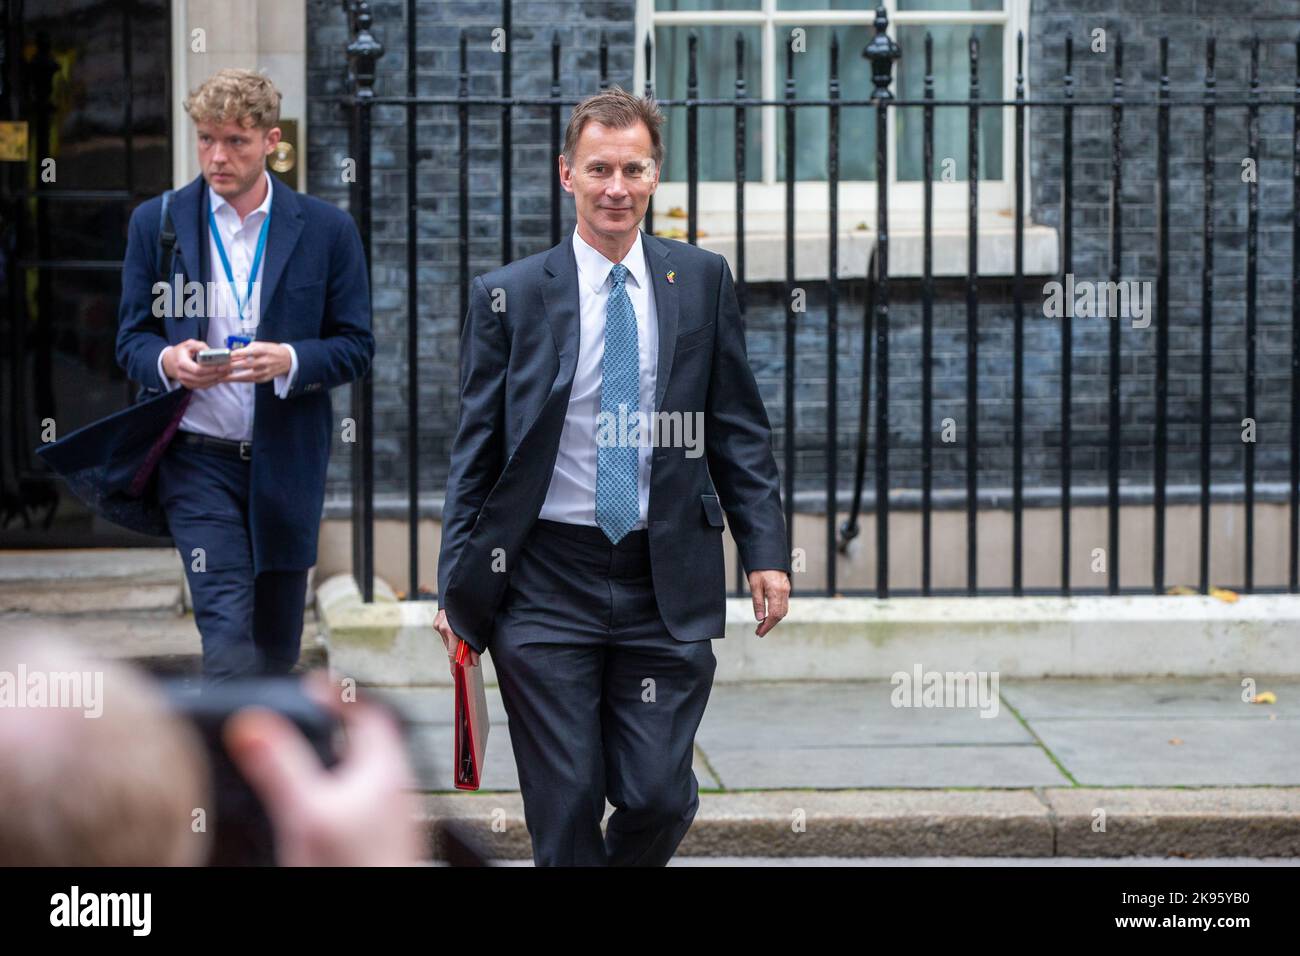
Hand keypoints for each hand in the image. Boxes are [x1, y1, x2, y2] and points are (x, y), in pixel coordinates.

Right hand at [163, 338, 231, 389]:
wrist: (168, 362)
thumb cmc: (180, 352)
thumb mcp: (188, 344)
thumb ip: (199, 345)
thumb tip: (210, 351)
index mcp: (182, 363)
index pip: (198, 370)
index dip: (211, 369)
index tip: (222, 366)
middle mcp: (182, 374)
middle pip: (202, 378)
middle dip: (217, 375)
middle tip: (228, 369)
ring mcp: (185, 382)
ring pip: (203, 384)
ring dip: (216, 380)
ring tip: (226, 373)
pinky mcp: (189, 385)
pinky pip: (202, 386)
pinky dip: (212, 383)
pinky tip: (220, 377)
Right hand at [222, 671, 422, 866]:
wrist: (377, 926)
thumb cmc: (355, 871)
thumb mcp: (306, 812)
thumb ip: (279, 766)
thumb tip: (252, 723)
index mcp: (386, 769)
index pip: (370, 711)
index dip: (340, 693)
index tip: (313, 685)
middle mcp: (399, 788)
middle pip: (370, 740)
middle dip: (336, 727)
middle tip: (308, 718)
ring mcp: (396, 816)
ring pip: (368, 773)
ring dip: (338, 761)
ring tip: (307, 760)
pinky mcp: (387, 841)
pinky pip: (366, 801)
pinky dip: (341, 791)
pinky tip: (320, 808)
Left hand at [226, 342, 292, 382]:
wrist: (287, 360)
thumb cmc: (271, 351)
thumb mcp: (260, 345)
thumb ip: (247, 348)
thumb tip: (232, 353)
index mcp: (262, 350)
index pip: (246, 352)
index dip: (234, 355)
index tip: (224, 356)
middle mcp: (264, 361)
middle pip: (245, 365)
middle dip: (230, 367)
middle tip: (218, 368)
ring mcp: (264, 371)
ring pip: (246, 375)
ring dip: (232, 377)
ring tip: (221, 377)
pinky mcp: (264, 378)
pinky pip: (250, 380)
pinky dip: (239, 380)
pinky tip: (231, 379)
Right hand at [434, 608, 479, 673]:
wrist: (459, 592)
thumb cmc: (471, 610)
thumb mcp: (475, 629)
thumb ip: (473, 646)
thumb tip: (474, 662)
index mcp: (453, 631)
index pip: (453, 655)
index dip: (455, 667)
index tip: (455, 676)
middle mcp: (443, 628)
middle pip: (451, 649)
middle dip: (458, 655)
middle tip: (466, 660)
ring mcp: (438, 624)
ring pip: (448, 641)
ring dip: (455, 644)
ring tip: (461, 638)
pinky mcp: (436, 622)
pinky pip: (444, 634)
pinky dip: (450, 635)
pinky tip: (454, 630)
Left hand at [748, 569, 789, 636]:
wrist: (768, 553)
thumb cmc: (760, 567)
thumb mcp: (754, 584)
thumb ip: (758, 602)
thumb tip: (759, 618)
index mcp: (777, 591)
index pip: (774, 615)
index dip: (767, 626)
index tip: (760, 632)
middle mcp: (784, 591)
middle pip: (780, 614)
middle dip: (770, 624)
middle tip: (759, 631)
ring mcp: (786, 589)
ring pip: (783, 610)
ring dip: (774, 619)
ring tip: (762, 624)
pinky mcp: (785, 588)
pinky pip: (783, 604)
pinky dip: (777, 612)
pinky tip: (769, 614)